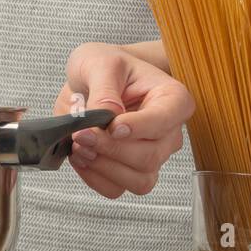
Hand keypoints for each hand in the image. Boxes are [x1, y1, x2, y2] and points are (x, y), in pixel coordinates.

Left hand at [53, 42, 193, 198]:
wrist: (96, 80)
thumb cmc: (107, 67)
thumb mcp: (99, 62)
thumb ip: (104, 87)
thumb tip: (107, 114)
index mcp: (172, 98)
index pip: (167, 120)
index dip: (139, 128)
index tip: (112, 125)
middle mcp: (168, 132)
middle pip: (149, 156)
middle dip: (110, 149)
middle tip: (80, 134)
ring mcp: (152, 155)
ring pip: (138, 180)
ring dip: (102, 167)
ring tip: (79, 146)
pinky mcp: (129, 171)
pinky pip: (117, 189)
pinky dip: (94, 178)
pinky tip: (80, 157)